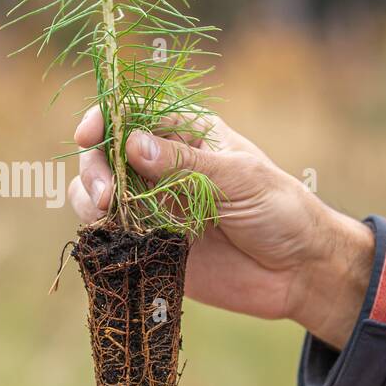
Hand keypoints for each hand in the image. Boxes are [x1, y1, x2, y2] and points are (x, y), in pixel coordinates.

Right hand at [67, 106, 374, 348]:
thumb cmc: (281, 212)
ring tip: (108, 215)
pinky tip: (110, 234)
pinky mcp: (150, 242)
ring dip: (90, 198)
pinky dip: (98, 229)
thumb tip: (131, 144)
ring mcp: (154, 204)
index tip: (87, 136)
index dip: (104, 119)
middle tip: (107, 196)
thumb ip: (185, 164)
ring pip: (98, 190)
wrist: (298, 272)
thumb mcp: (240, 179)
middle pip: (106, 152)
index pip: (133, 114)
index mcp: (188, 135)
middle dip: (95, 167)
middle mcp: (163, 165)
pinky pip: (110, 230)